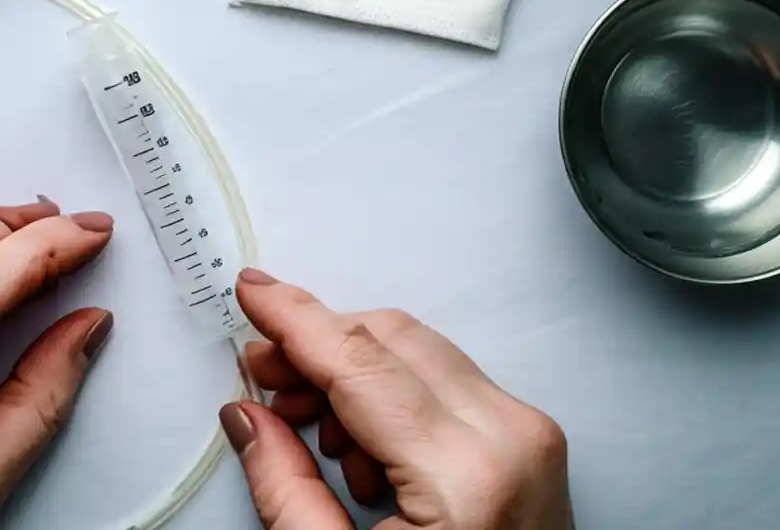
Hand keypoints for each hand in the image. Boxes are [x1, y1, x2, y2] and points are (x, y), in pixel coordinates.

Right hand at [222, 269, 573, 529]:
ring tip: (312, 436)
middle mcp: (510, 439)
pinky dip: (391, 399)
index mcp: (466, 477)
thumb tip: (249, 416)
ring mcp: (529, 435)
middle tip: (262, 376)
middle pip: (390, 338)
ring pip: (418, 352)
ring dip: (351, 376)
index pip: (360, 361)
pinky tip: (364, 456)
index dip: (296, 320)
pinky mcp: (530, 441)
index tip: (254, 293)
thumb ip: (286, 488)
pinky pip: (445, 382)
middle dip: (316, 347)